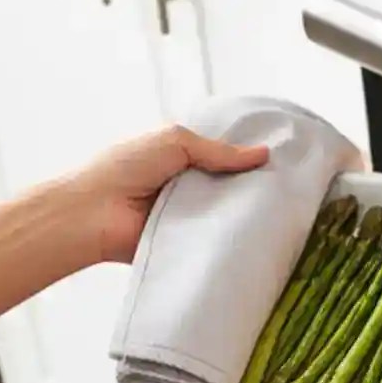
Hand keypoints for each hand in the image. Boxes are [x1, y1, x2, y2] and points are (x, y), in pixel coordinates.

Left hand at [71, 125, 267, 262]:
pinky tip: (257, 234)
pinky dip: (229, 236)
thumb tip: (263, 154)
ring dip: (244, 211)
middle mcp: (189, 186)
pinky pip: (216, 237)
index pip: (226, 158)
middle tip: (289, 188)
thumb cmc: (124, 169)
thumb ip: (217, 150)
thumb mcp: (173, 142)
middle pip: (232, 186)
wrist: (92, 214)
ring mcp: (190, 215)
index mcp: (183, 158)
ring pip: (228, 212)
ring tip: (282, 212)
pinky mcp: (188, 241)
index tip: (282, 161)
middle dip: (254, 186)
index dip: (250, 158)